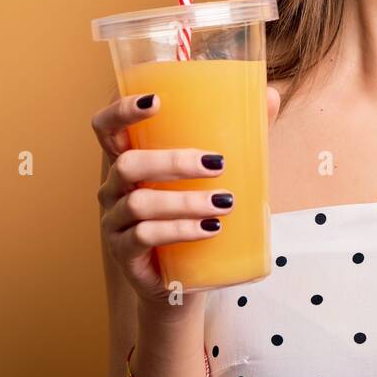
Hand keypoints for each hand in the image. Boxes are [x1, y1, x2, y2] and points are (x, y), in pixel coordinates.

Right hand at [91, 86, 282, 307]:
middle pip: (127, 164)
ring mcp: (115, 223)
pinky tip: (209, 229)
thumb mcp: (214, 177)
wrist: (186, 281)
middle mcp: (114, 190)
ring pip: (139, 204)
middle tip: (217, 164)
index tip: (156, 101)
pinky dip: (180, 230)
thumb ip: (239, 137)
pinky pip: (145, 237)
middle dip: (173, 161)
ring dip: (185, 201)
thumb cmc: (198, 217)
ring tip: (225, 203)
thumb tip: (269, 96)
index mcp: (131, 163)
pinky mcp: (125, 254)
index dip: (121, 110)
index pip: (107, 129)